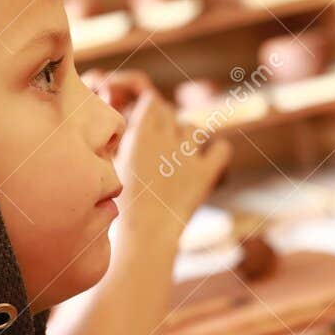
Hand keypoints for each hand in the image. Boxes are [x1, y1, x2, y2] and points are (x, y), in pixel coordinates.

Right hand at [85, 70, 229, 237]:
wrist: (144, 233)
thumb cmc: (121, 204)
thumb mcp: (112, 166)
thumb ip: (126, 142)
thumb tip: (134, 131)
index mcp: (139, 133)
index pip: (151, 101)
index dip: (149, 110)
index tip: (145, 125)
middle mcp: (165, 138)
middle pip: (170, 112)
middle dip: (164, 123)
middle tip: (158, 145)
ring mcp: (188, 155)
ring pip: (192, 128)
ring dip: (186, 136)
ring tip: (177, 156)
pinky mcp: (206, 174)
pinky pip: (222, 149)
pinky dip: (218, 152)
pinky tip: (208, 161)